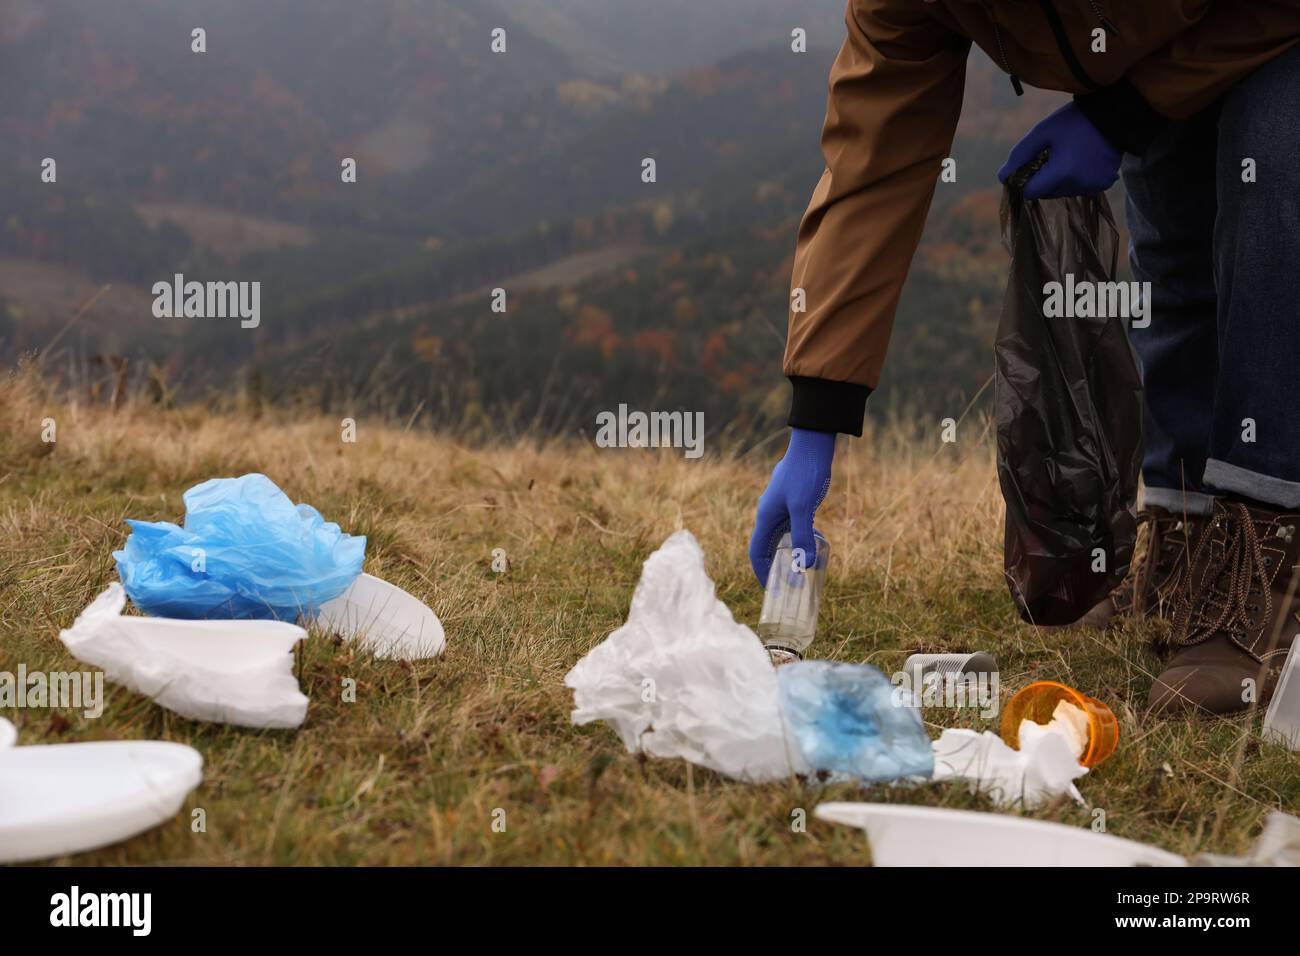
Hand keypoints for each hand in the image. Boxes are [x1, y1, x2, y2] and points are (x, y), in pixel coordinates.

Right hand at [748, 428, 835, 585]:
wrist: (811, 445)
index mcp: (766, 517)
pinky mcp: (794, 501)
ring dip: (788, 552)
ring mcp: (782, 507)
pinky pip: (793, 526)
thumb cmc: (804, 474)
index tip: (770, 589)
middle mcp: (770, 514)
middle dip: (775, 566)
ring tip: (801, 568)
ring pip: (781, 536)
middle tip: (788, 584)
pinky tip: (815, 542)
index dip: (761, 572)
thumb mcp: (804, 508)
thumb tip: (804, 565)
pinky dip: (800, 538)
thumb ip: (803, 535)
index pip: (756, 551)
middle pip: (767, 546)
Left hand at [998, 102, 1121, 199]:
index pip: (1030, 192)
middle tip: (1052, 154)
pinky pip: (1078, 188)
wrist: (1113, 114)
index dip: (1026, 178)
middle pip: (1045, 194)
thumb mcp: (1042, 132)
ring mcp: (1094, 187)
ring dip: (1058, 179)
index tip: (1033, 161)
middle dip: (1042, 178)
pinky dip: (1074, 179)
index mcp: (1063, 174)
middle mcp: (1079, 185)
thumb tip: (1002, 177)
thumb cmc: (1074, 121)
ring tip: (1068, 154)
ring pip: (1061, 192)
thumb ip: (1019, 155)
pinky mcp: (1104, 184)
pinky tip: (1080, 159)